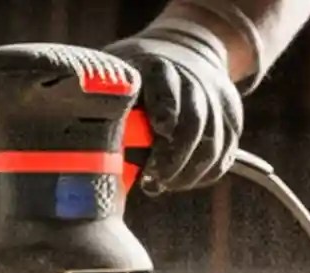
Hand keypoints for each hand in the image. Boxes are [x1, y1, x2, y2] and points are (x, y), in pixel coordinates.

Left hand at [105, 22, 242, 194]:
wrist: (186, 50)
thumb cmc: (132, 77)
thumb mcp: (113, 78)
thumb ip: (100, 106)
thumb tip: (78, 150)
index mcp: (156, 66)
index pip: (165, 85)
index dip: (165, 107)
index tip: (159, 131)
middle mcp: (193, 79)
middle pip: (194, 122)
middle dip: (174, 157)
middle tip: (154, 181)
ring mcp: (216, 97)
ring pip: (214, 142)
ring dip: (188, 173)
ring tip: (161, 185)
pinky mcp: (231, 115)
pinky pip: (225, 151)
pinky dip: (205, 173)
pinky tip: (181, 182)